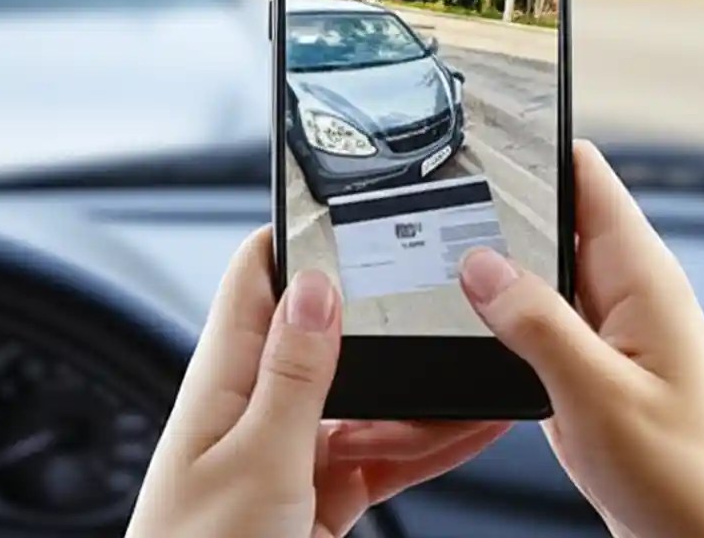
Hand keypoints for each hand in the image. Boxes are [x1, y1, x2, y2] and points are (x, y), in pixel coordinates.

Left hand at [125, 227, 509, 537]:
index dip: (299, 235)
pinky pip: (377, 456)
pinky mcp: (315, 496)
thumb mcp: (258, 463)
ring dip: (418, 390)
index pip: (256, 278)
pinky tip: (467, 431)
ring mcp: (288, 453)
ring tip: (478, 369)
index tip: (355, 208)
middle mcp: (254, 408)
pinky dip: (424, 447)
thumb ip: (293, 377)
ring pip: (365, 401)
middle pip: (327, 337)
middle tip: (443, 290)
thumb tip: (314, 288)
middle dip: (383, 315)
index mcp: (224, 381)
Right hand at [456, 141, 703, 537]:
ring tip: (432, 258)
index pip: (588, 176)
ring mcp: (608, 334)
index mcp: (643, 279)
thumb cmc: (691, 479)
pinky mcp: (592, 372)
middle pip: (553, 222)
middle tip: (427, 202)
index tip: (477, 131)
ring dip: (496, 269)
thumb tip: (478, 264)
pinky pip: (539, 326)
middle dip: (497, 210)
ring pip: (540, 276)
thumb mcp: (601, 395)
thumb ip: (537, 324)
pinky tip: (467, 325)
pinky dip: (503, 320)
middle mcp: (626, 295)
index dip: (536, 145)